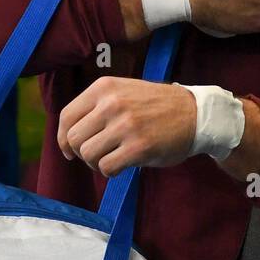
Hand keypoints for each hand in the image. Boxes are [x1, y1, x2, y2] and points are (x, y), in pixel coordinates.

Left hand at [57, 77, 197, 176]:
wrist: (195, 113)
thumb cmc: (156, 106)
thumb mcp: (124, 91)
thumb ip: (97, 106)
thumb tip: (67, 136)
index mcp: (104, 87)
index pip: (66, 117)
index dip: (63, 139)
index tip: (70, 150)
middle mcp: (112, 103)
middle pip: (74, 138)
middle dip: (81, 153)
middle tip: (98, 155)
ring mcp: (125, 125)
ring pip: (88, 154)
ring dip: (96, 163)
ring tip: (112, 159)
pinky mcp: (138, 146)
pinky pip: (107, 167)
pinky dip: (110, 171)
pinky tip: (122, 165)